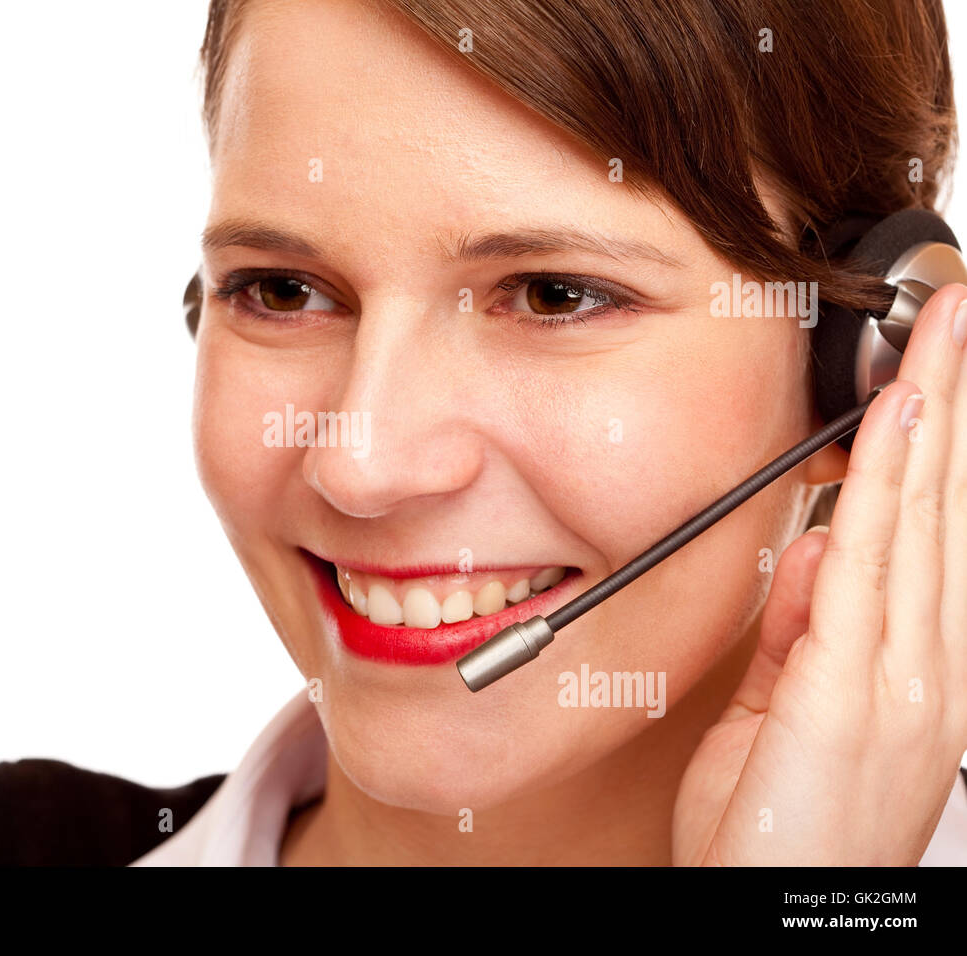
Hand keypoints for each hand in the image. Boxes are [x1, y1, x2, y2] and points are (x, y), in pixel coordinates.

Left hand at [673, 281, 966, 865]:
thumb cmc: (779, 831)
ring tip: (940, 341)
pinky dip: (886, 493)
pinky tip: (894, 430)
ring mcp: (905, 685)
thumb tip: (819, 547)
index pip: (935, 531)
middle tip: (960, 318)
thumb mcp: (787, 713)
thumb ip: (805, 629)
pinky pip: (870, 573)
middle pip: (945, 512)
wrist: (777, 916)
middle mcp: (929, 671)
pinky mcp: (858, 699)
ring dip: (931, 424)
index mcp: (915, 672)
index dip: (947, 444)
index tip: (942, 372)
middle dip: (954, 406)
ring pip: (920, 526)